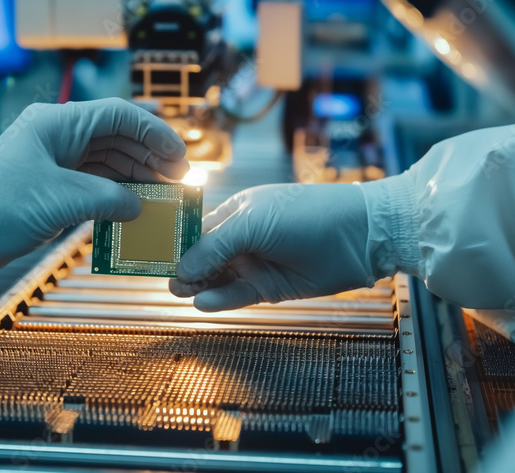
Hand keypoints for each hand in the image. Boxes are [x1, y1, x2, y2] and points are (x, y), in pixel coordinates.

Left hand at [0, 99, 189, 284]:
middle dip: (149, 156)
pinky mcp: (47, 187)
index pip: (118, 115)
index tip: (181, 156)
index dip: (154, 132)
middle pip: (115, 137)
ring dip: (135, 176)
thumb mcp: (61, 201)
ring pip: (105, 161)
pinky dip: (114, 193)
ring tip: (164, 195)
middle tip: (179, 180)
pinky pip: (91, 183)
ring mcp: (51, 162)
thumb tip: (140, 206)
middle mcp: (55, 136)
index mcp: (56, 123)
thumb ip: (109, 198)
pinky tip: (135, 207)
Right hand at [169, 183, 374, 309]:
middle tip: (165, 280)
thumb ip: (215, 246)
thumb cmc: (305, 215)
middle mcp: (243, 237)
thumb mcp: (253, 223)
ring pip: (217, 278)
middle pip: (203, 256)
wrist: (359, 237)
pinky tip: (202, 302)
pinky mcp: (269, 288)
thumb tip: (181, 268)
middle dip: (184, 268)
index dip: (176, 243)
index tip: (155, 255)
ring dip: (198, 286)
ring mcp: (256, 263)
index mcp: (236, 211)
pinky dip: (219, 299)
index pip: (197, 229)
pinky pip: (237, 295)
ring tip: (180, 292)